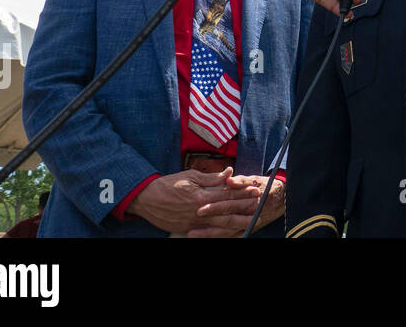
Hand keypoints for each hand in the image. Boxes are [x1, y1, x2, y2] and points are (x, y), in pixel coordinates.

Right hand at [126, 168, 260, 234]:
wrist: (146, 199)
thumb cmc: (168, 184)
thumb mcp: (190, 176)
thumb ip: (212, 177)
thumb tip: (229, 172)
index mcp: (200, 197)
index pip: (227, 195)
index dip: (243, 193)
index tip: (256, 190)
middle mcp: (199, 212)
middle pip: (227, 212)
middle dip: (244, 210)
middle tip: (260, 207)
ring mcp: (193, 223)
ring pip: (219, 225)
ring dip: (236, 222)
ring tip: (250, 220)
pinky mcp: (187, 229)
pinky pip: (207, 232)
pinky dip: (220, 231)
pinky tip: (230, 230)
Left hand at [189, 174, 284, 236]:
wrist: (282, 199)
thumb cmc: (265, 186)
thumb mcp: (255, 179)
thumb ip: (241, 180)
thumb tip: (229, 180)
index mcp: (251, 200)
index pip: (230, 204)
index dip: (215, 206)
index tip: (200, 207)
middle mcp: (250, 214)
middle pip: (227, 219)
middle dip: (209, 221)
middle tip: (193, 220)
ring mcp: (248, 224)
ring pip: (227, 232)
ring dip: (209, 233)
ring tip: (192, 233)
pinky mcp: (247, 230)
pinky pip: (232, 236)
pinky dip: (219, 237)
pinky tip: (207, 237)